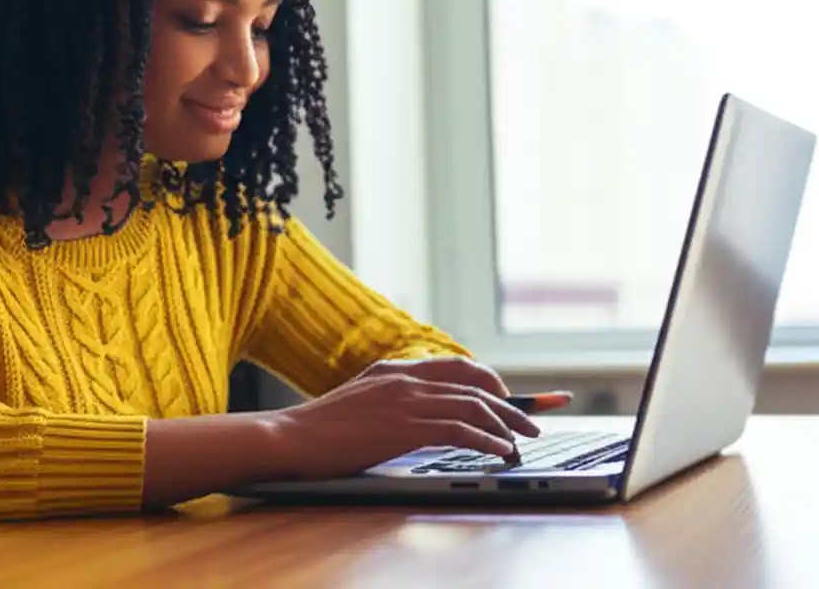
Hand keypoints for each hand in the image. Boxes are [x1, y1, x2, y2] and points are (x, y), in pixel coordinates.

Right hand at [270, 358, 540, 480]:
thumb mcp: (360, 401)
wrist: (288, 438)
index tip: (512, 396)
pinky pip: (459, 430)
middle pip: (473, 384)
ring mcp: (405, 400)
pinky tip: (499, 451)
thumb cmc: (319, 429)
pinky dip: (486, 439)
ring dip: (504, 424)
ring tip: (521, 441)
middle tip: (529, 424)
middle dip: (509, 404)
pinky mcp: (404, 427)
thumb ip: (391, 399)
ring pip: (472, 405)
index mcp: (395, 370)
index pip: (456, 367)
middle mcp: (405, 378)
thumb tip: (423, 413)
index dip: (490, 380)